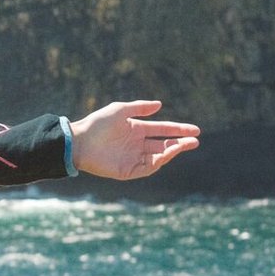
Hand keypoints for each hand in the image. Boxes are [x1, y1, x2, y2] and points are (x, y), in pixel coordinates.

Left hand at [70, 102, 200, 181]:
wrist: (80, 141)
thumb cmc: (97, 123)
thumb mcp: (120, 110)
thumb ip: (139, 108)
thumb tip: (160, 105)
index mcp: (136, 130)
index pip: (162, 130)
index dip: (178, 130)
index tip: (195, 130)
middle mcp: (137, 145)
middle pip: (164, 144)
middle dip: (180, 143)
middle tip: (195, 141)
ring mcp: (133, 158)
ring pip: (158, 156)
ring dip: (171, 152)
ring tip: (182, 145)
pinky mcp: (127, 171)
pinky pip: (147, 168)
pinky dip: (157, 162)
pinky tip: (165, 155)